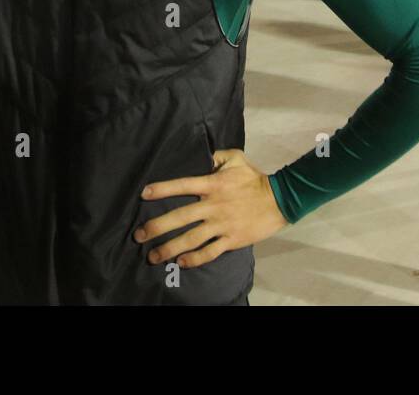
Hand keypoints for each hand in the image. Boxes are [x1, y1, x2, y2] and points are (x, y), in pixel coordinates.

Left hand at [134, 148, 288, 268]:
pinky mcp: (231, 240)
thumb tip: (200, 155)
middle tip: (139, 235)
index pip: (183, 185)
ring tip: (153, 256)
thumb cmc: (254, 178)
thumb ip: (216, 156)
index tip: (143, 195)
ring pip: (191, 239)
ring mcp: (222, 225)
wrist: (280, 199)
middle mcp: (213, 205)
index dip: (162, 189)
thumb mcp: (236, 158)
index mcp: (213, 184)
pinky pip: (209, 252)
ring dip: (169, 248)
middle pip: (180, 218)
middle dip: (156, 227)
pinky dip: (194, 259)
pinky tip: (181, 262)